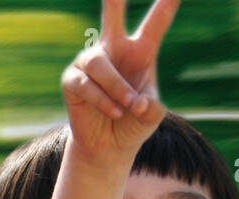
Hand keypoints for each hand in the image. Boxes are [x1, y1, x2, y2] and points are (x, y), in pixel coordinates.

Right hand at [62, 0, 179, 161]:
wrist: (109, 145)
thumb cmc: (134, 122)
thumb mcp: (152, 115)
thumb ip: (152, 107)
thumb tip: (138, 103)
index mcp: (142, 50)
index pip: (157, 20)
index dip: (167, 2)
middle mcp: (114, 49)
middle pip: (113, 14)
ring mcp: (90, 62)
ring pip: (99, 61)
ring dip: (116, 86)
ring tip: (126, 107)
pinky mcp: (72, 80)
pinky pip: (85, 83)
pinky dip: (101, 99)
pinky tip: (114, 111)